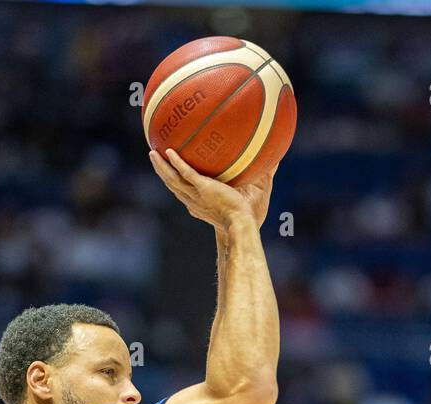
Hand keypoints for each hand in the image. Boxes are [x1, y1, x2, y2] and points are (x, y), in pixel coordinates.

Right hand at [149, 148, 274, 230]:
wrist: (243, 225)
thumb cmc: (248, 218)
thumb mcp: (256, 193)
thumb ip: (264, 175)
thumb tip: (277, 160)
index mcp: (201, 204)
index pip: (186, 194)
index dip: (177, 184)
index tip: (173, 175)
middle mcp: (194, 201)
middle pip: (173, 185)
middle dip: (163, 172)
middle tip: (155, 158)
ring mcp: (196, 195)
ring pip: (172, 180)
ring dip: (161, 167)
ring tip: (152, 152)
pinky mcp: (202, 189)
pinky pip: (185, 174)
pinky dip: (175, 163)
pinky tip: (168, 151)